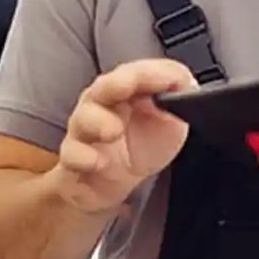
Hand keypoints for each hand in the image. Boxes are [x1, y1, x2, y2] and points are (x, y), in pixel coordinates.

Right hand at [46, 59, 197, 214]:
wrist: (109, 185)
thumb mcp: (169, 125)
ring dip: (97, 121)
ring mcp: (84, 132)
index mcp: (125, 91)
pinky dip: (82, 157)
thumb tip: (187, 84)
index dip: (152, 74)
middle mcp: (100, 105)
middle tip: (127, 86)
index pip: (137, 74)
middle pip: (104, 87)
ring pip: (83, 118)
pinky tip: (97, 162)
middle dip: (116, 84)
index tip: (171, 78)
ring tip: (113, 131)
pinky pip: (71, 155)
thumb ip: (177, 103)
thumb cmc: (138, 147)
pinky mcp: (73, 160)